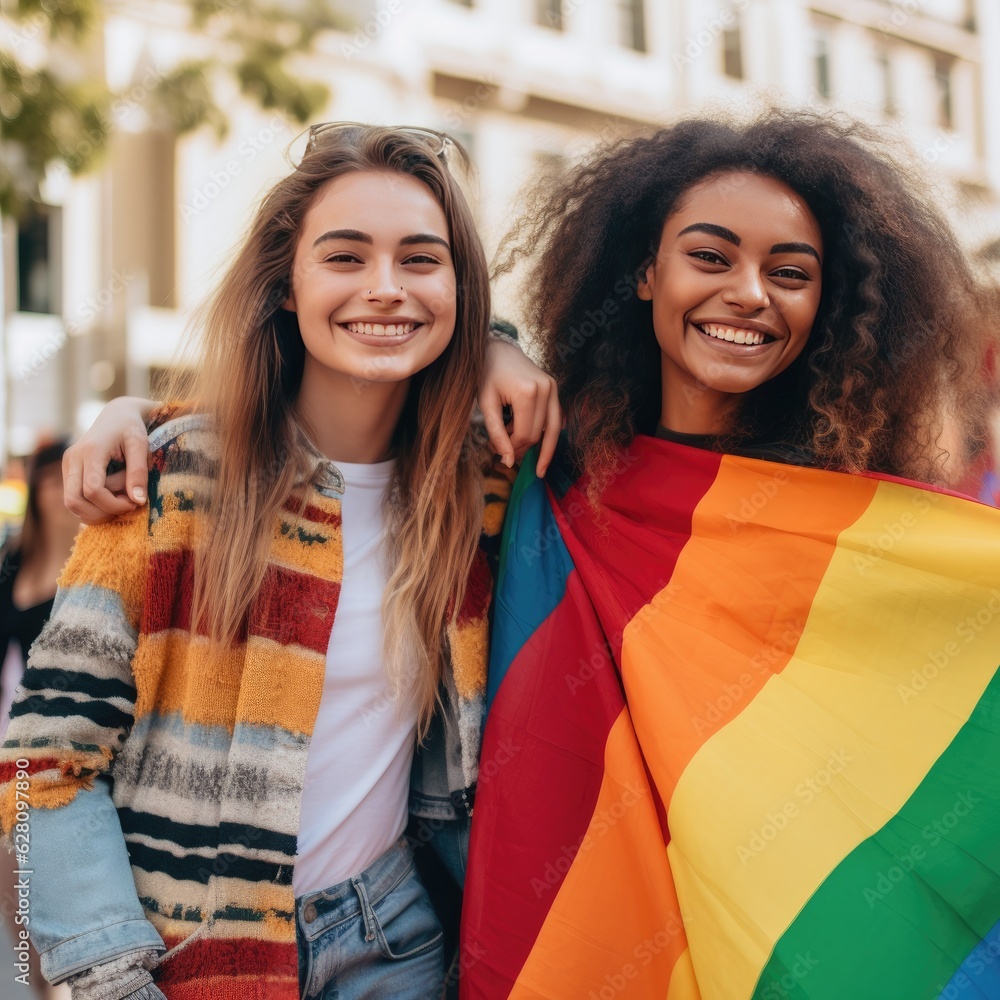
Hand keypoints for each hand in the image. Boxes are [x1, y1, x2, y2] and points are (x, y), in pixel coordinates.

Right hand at [63, 397, 155, 523]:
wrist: (117, 415)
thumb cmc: (131, 428)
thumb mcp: (140, 445)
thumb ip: (139, 472)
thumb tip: (137, 501)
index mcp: (90, 451)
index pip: (92, 490)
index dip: (113, 504)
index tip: (134, 503)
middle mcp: (73, 458)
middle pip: (74, 501)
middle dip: (101, 512)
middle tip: (126, 506)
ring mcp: (68, 465)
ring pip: (70, 503)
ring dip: (96, 511)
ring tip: (120, 502)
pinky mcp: (69, 471)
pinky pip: (73, 498)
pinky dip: (91, 507)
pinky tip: (112, 501)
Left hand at [479, 339, 560, 476]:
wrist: (497, 349)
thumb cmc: (487, 375)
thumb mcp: (486, 405)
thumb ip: (496, 434)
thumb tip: (508, 463)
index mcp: (527, 392)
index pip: (525, 435)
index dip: (510, 448)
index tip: (493, 447)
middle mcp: (545, 389)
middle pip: (538, 434)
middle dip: (520, 446)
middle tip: (501, 448)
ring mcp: (553, 387)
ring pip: (552, 430)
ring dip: (537, 446)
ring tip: (528, 462)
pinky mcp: (555, 387)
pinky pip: (557, 418)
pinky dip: (549, 434)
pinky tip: (542, 447)